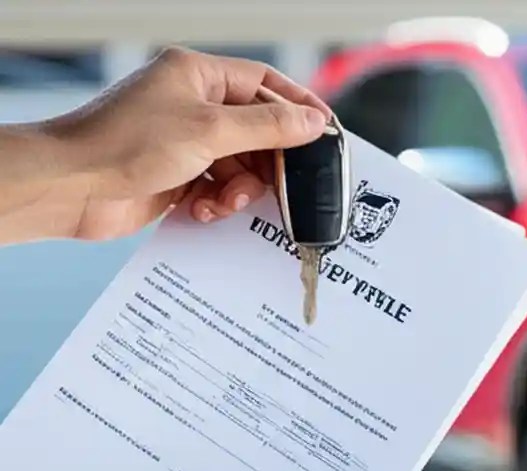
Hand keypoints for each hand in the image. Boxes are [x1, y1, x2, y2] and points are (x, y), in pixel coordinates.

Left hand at [2, 46, 330, 244]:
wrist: (70, 188)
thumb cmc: (123, 144)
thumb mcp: (210, 130)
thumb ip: (269, 126)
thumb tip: (313, 122)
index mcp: (197, 76)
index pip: (263, 83)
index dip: (298, 106)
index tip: (325, 132)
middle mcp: (191, 105)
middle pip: (257, 130)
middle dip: (269, 160)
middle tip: (284, 183)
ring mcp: (184, 142)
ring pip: (241, 165)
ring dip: (241, 188)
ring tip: (226, 200)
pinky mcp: (177, 176)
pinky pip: (219, 189)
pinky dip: (219, 202)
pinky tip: (204, 209)